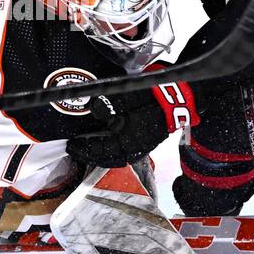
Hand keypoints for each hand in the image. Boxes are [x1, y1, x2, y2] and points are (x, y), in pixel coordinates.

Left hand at [65, 74, 197, 168]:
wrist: (181, 95)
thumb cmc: (155, 96)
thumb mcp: (128, 96)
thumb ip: (108, 104)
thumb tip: (93, 108)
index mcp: (129, 142)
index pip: (101, 150)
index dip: (85, 148)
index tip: (71, 144)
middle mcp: (135, 148)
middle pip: (108, 158)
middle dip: (90, 155)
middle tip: (75, 149)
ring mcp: (141, 144)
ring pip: (116, 154)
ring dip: (101, 152)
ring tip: (87, 145)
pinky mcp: (145, 138)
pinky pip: (123, 147)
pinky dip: (111, 145)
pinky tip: (105, 137)